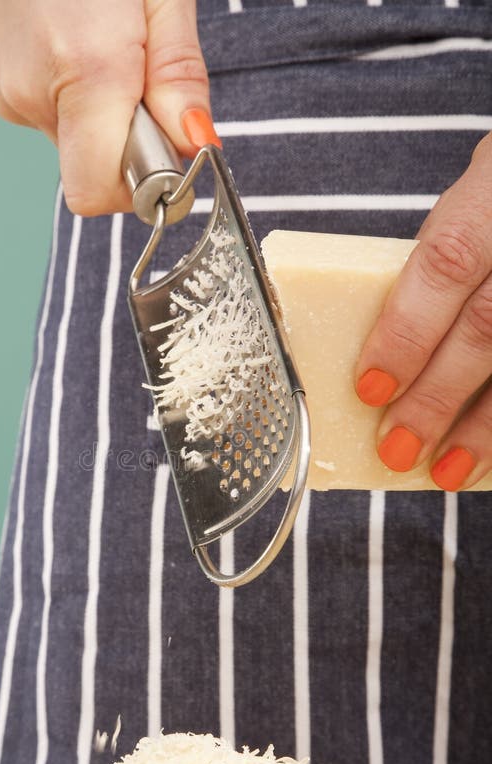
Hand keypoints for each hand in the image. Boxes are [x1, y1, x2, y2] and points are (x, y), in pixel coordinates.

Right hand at [0, 0, 216, 215]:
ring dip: (99, 111)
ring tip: (103, 41)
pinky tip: (74, 36)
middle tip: (140, 76)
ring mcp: (4, 87)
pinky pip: (47, 108)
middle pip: (91, 167)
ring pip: (71, 137)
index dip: (139, 186)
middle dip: (127, 139)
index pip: (98, 193)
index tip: (167, 152)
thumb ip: (178, 74)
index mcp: (84, 73)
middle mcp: (33, 93)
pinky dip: (71, 90)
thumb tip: (197, 144)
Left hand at [356, 133, 491, 490]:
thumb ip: (445, 261)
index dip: (406, 331)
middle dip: (438, 396)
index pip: (447, 262)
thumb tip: (388, 351)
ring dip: (487, 427)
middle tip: (397, 447)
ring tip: (448, 473)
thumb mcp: (474, 203)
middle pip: (490, 324)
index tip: (371, 388)